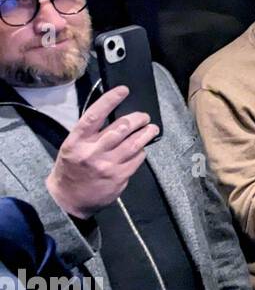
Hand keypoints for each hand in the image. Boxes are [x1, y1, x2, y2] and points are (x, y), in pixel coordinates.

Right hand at [45, 85, 158, 218]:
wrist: (67, 200)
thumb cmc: (71, 168)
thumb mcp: (72, 147)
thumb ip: (90, 133)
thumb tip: (115, 115)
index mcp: (77, 141)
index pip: (95, 115)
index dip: (110, 100)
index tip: (124, 90)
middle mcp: (92, 152)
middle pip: (121, 128)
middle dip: (138, 118)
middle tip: (144, 116)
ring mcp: (107, 165)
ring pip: (135, 143)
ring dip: (147, 133)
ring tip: (152, 128)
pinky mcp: (119, 177)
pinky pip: (137, 159)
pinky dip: (142, 151)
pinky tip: (142, 148)